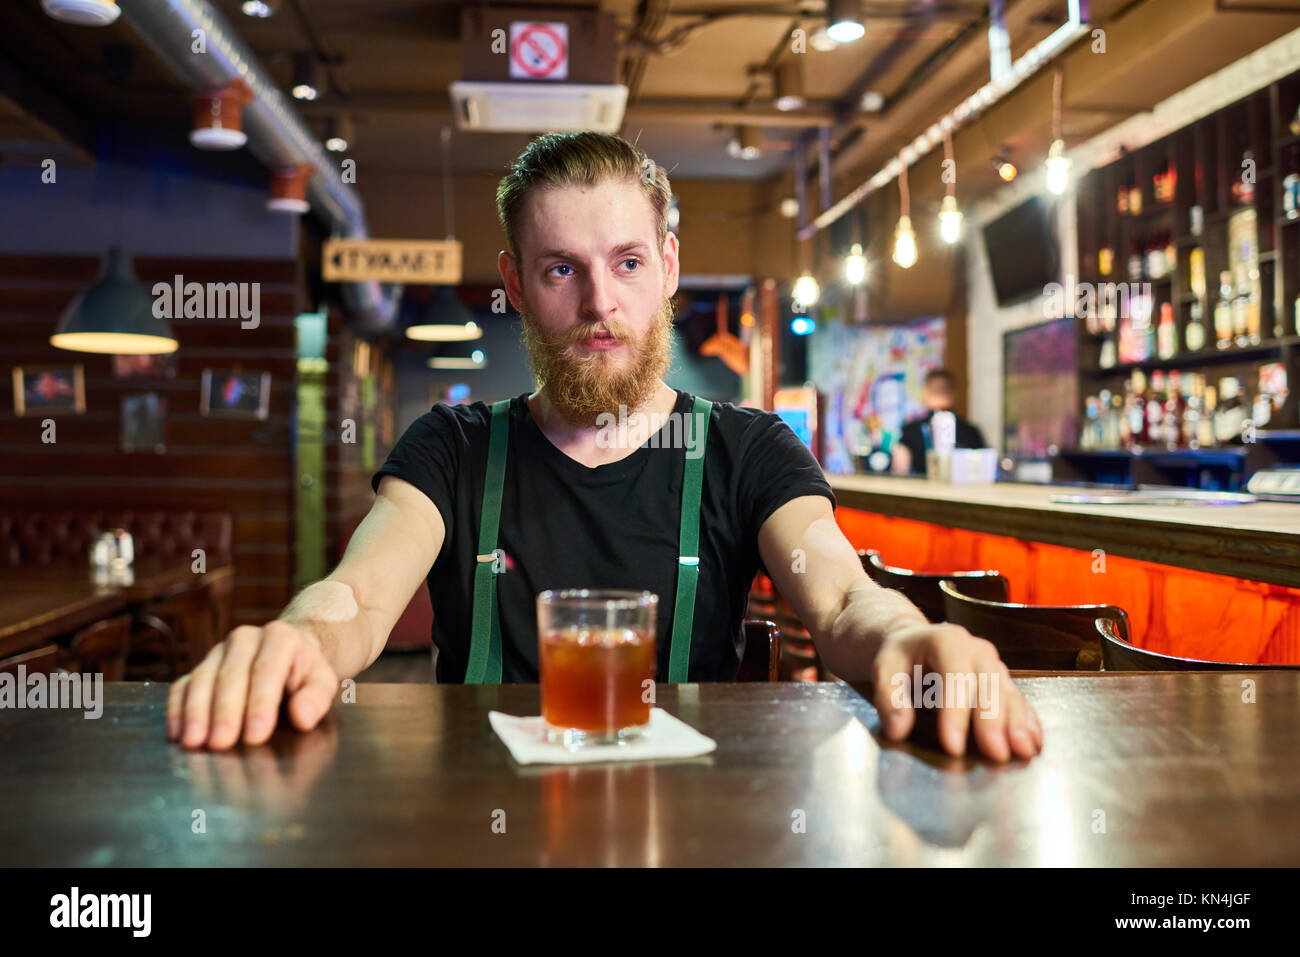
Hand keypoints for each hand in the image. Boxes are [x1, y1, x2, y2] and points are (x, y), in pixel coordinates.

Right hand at [167, 621, 338, 750]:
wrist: (285, 653)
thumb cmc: (304, 674)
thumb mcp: (321, 682)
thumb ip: (316, 698)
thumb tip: (303, 717)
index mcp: (279, 638)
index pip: (267, 671)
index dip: (260, 704)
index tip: (256, 734)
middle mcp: (245, 639)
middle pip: (231, 675)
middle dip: (225, 712)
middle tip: (221, 743)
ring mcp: (218, 652)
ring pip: (203, 679)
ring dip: (196, 713)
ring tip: (194, 742)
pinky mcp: (199, 667)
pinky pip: (182, 686)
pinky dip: (177, 710)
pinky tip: (177, 733)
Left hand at [869, 622, 1041, 761]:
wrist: (917, 641)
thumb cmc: (901, 657)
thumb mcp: (884, 668)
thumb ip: (889, 698)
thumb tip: (898, 729)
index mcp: (947, 640)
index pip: (955, 678)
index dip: (955, 714)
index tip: (953, 746)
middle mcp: (977, 649)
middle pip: (989, 685)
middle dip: (993, 722)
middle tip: (995, 754)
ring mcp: (994, 663)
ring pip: (1009, 693)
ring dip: (1017, 723)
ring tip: (1023, 751)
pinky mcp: (1003, 680)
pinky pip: (1019, 700)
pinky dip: (1028, 721)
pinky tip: (1033, 742)